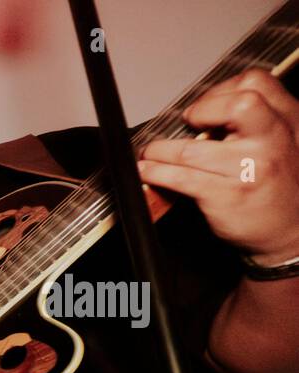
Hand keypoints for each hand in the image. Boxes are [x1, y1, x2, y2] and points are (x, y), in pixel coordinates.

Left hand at [138, 69, 298, 263]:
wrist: (288, 229)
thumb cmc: (274, 184)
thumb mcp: (278, 142)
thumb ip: (252, 120)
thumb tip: (200, 110)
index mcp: (286, 120)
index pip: (257, 83)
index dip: (222, 90)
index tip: (203, 107)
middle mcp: (273, 140)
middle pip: (241, 104)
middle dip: (204, 109)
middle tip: (187, 122)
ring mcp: (250, 168)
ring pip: (193, 150)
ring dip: (160, 150)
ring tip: (149, 153)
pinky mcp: (228, 195)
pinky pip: (183, 178)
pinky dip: (156, 172)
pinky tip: (147, 171)